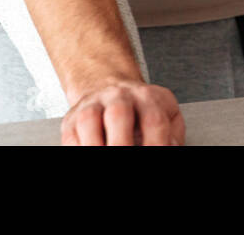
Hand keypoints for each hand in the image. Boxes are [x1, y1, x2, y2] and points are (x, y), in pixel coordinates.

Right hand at [61, 78, 184, 145]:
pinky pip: (71, 136)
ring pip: (88, 121)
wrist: (108, 87)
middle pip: (118, 115)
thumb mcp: (165, 114)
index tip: (155, 154)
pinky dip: (78, 147)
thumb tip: (171, 148)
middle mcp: (119, 97)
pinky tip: (88, 152)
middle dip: (122, 143)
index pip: (154, 120)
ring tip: (105, 157)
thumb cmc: (141, 109)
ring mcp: (92, 106)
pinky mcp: (71, 120)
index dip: (156, 144)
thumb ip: (172, 134)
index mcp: (147, 97)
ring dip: (95, 145)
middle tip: (126, 155)